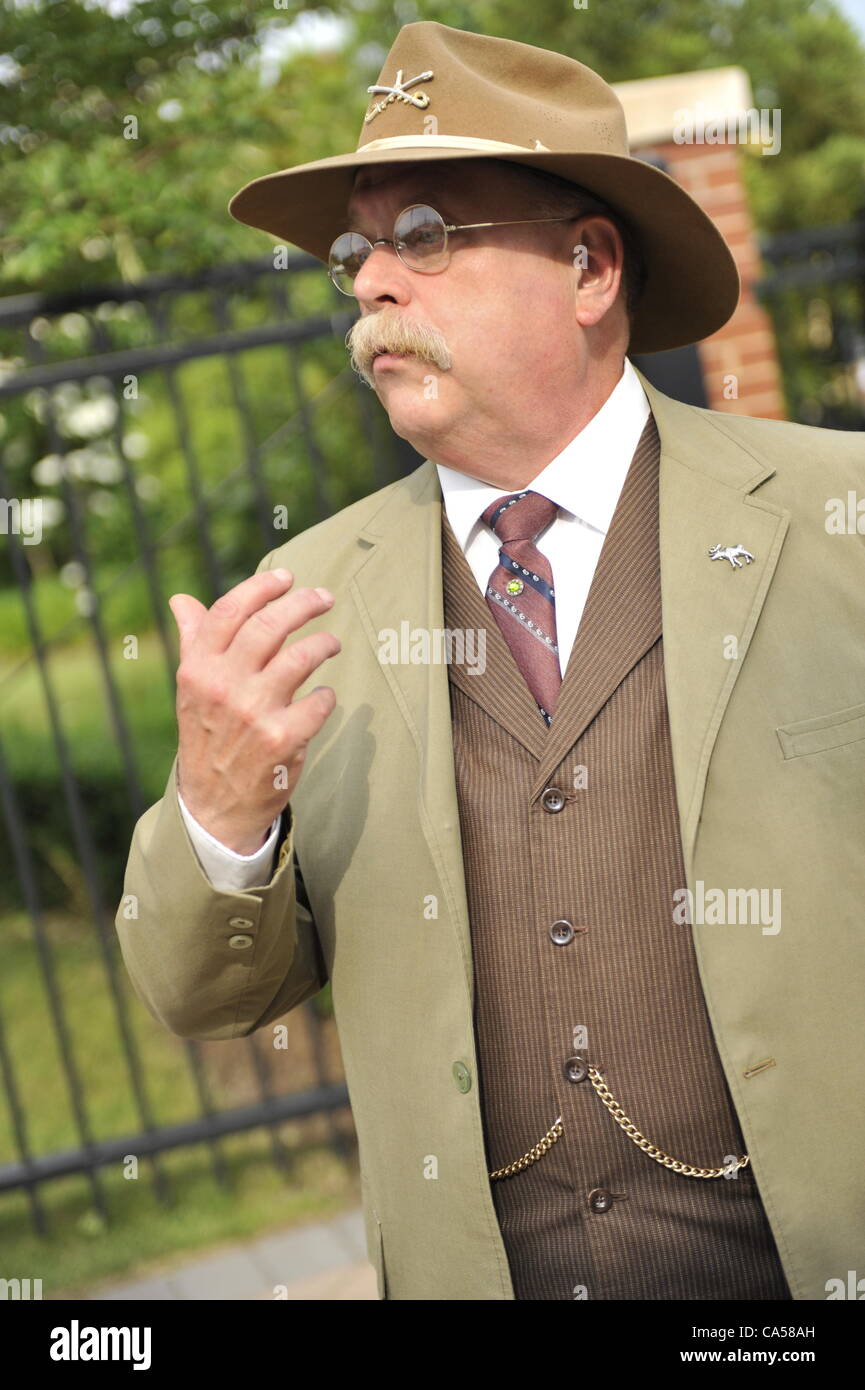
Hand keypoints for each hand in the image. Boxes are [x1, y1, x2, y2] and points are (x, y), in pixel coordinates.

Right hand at [168, 569, 339, 854]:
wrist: (213, 806)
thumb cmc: (207, 737)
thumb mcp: (192, 690)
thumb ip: (194, 642)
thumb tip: (182, 600)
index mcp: (198, 670)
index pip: (229, 611)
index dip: (261, 587)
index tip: (286, 577)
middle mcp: (223, 687)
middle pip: (269, 626)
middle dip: (304, 604)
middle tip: (324, 598)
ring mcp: (253, 714)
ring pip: (300, 657)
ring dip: (323, 643)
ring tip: (331, 643)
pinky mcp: (282, 740)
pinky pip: (319, 702)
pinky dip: (327, 696)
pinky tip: (323, 698)